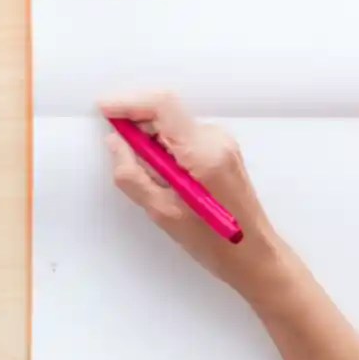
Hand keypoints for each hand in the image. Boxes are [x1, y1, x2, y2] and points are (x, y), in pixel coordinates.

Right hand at [100, 92, 296, 300]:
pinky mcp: (221, 149)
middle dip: (136, 125)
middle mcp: (216, 139)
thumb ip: (132, 174)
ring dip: (151, 141)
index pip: (163, 106)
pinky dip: (164, 148)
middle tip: (121, 155)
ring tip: (151, 179)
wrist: (255, 256)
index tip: (103, 110)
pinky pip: (182, 136)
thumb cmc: (212, 243)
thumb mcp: (161, 212)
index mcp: (203, 153)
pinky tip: (166, 179)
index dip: (129, 103)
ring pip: (172, 125)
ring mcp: (222, 142)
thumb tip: (115, 142)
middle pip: (166, 113)